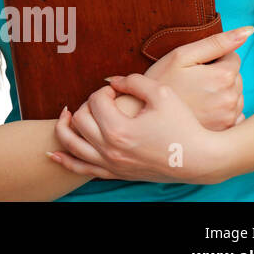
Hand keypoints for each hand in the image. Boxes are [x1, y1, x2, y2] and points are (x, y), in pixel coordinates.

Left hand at [48, 73, 227, 184]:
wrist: (201, 159)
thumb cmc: (183, 125)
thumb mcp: (161, 94)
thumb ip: (133, 80)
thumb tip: (111, 80)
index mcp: (119, 129)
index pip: (95, 100)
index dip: (104, 90)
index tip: (118, 90)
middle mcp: (110, 149)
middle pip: (79, 119)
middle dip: (88, 104)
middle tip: (103, 100)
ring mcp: (111, 164)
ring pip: (72, 144)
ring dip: (63, 128)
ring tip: (64, 115)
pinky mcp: (116, 174)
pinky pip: (81, 170)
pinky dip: (65, 160)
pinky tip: (52, 153)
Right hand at [136, 27, 250, 130]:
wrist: (144, 113)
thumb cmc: (160, 82)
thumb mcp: (182, 55)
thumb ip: (217, 42)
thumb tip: (247, 31)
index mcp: (224, 76)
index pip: (233, 58)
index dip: (213, 59)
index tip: (195, 67)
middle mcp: (231, 98)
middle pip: (236, 77)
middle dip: (219, 76)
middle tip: (192, 81)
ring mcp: (229, 116)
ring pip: (235, 95)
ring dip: (221, 93)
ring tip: (196, 95)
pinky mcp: (225, 129)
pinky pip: (234, 114)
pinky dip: (222, 110)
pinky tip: (203, 110)